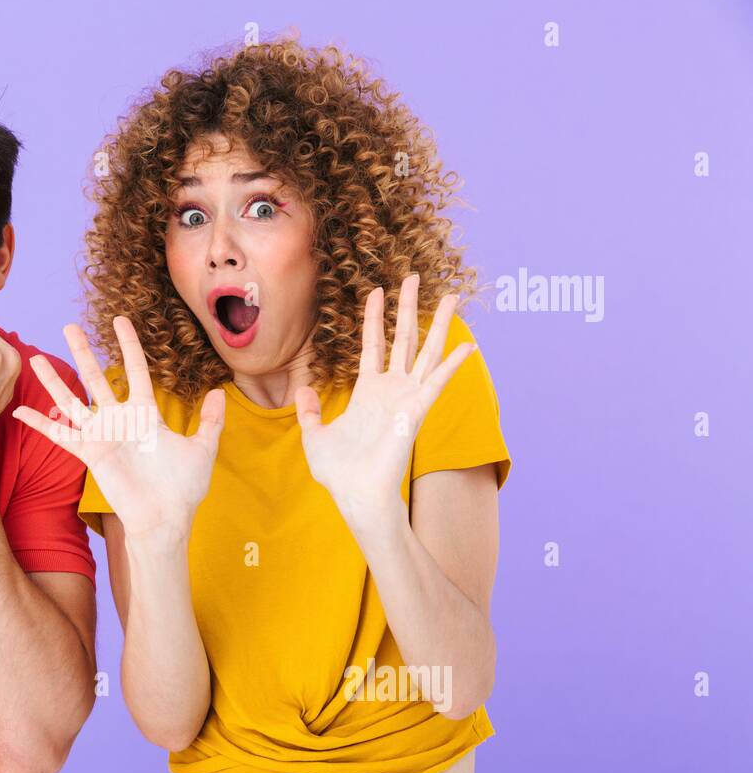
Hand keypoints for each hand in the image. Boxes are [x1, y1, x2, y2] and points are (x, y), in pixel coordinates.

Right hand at [12, 315, 224, 543]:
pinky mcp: (90, 454)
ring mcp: (102, 437)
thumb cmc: (184, 488)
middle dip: (83, 352)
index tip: (120, 320)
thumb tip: (221, 392)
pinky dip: (39, 424)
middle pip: (96, 378)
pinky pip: (60, 436)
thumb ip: (210, 421)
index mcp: (146, 415)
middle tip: (70, 326)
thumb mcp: (202, 448)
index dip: (128, 345)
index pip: (135, 370)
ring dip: (54, 380)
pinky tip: (18, 412)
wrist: (165, 518)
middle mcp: (120, 421)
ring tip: (35, 358)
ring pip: (72, 401)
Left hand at [295, 273, 474, 525]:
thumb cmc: (338, 473)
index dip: (374, 319)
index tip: (377, 292)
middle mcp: (391, 391)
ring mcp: (406, 399)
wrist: (354, 495)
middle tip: (415, 277)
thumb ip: (310, 412)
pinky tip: (470, 347)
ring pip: (427, 352)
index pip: (373, 345)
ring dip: (440, 324)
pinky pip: (438, 383)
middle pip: (404, 339)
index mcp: (367, 393)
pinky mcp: (416, 411)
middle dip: (408, 307)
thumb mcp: (314, 436)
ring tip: (452, 296)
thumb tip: (304, 389)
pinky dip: (454, 365)